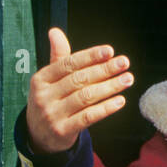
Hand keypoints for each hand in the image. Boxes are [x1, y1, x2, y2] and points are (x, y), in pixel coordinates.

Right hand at [25, 27, 133, 153]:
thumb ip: (58, 57)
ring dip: (109, 87)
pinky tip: (120, 101)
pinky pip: (88, 117)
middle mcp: (44, 96)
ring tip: (127, 79)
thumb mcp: (49, 80)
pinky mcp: (63, 131)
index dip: (89, 56)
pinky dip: (105, 108)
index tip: (110, 51)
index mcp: (41, 79)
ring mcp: (53, 115)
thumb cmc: (50, 100)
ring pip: (85, 97)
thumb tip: (55, 31)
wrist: (38, 135)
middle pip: (79, 79)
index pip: (68, 64)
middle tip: (124, 63)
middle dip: (104, 70)